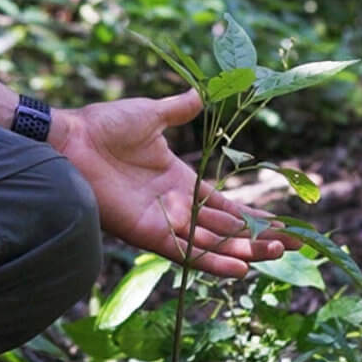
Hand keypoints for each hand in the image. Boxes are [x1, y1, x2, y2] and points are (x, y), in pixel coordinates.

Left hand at [54, 90, 292, 278]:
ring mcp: (163, 221)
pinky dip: (212, 260)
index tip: (281, 222)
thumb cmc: (104, 126)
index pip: (224, 204)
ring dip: (244, 251)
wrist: (70, 140)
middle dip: (257, 238)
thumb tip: (202, 93)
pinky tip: (240, 268)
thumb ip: (179, 109)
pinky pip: (185, 252)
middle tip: (291, 245)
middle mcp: (176, 205)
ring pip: (212, 243)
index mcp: (180, 180)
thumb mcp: (152, 114)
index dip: (252, 215)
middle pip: (225, 228)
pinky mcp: (148, 233)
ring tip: (276, 255)